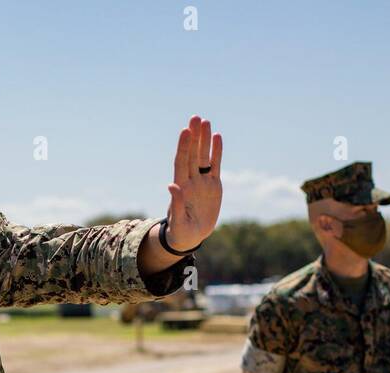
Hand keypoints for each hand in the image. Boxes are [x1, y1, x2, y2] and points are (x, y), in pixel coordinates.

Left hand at [164, 115, 222, 251]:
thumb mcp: (178, 222)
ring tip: (206, 122)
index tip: (185, 131)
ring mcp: (202, 181)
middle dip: (194, 137)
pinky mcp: (213, 185)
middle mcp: (191, 180)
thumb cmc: (180, 232)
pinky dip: (216, 152)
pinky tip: (217, 137)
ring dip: (204, 140)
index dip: (183, 147)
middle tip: (196, 118)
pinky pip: (215, 165)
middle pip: (192, 154)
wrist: (190, 237)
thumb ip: (176, 204)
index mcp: (181, 187)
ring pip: (203, 156)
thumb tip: (172, 186)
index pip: (181, 162)